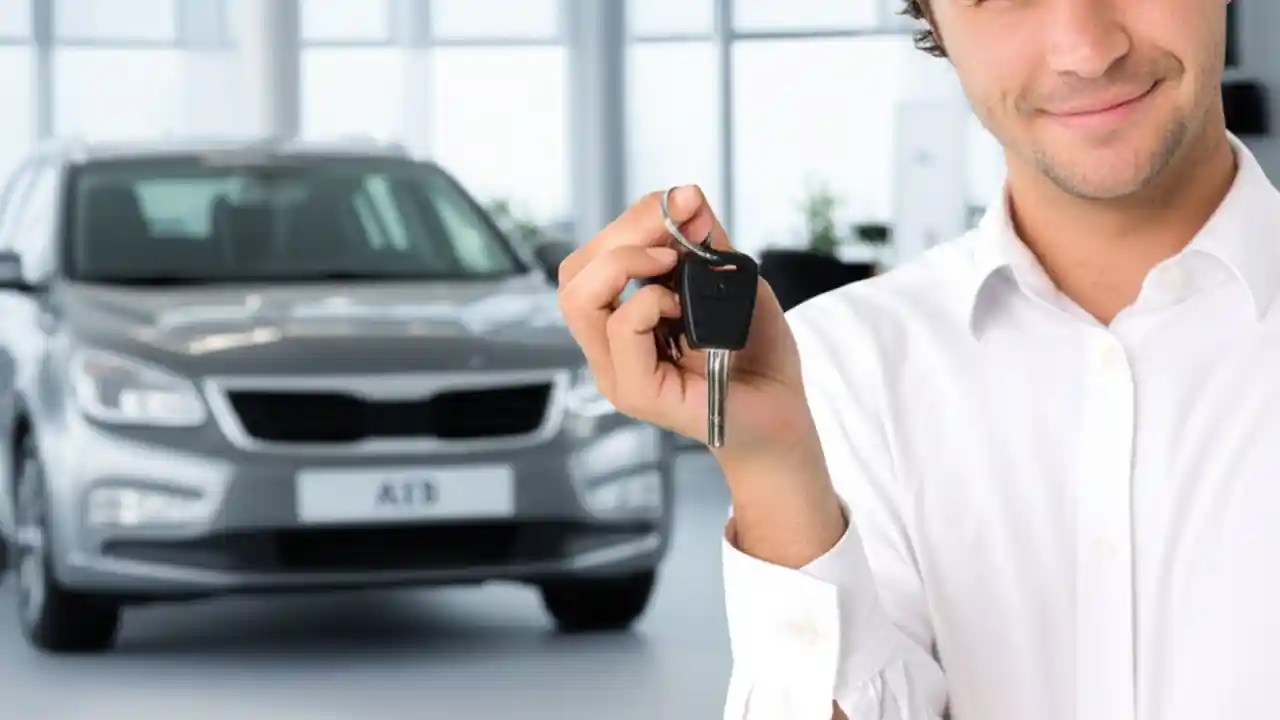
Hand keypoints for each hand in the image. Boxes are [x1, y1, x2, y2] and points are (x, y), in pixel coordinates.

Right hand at [557, 185, 819, 468]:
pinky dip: (647, 303)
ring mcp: (617, 371)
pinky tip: (679, 307)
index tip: (683, 203)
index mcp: (621, 318)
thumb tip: (685, 195)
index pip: (591, 259)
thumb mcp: (731, 279)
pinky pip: (620, 329)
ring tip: (669, 265)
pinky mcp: (636, 392)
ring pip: (579, 299)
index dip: (630, 220)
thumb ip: (704, 240)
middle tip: (671, 235)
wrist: (783, 414)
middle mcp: (609, 346)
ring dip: (624, 264)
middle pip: (573, 275)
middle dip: (621, 235)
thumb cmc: (756, 353)